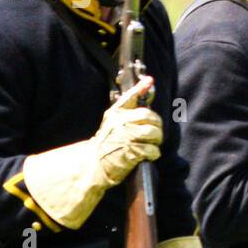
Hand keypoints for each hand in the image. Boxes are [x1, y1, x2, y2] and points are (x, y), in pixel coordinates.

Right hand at [21, 75, 161, 228]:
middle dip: (156, 126)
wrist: (92, 166)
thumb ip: (127, 110)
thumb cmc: (105, 145)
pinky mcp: (132, 152)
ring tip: (149, 145)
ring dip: (156, 140)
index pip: (130, 98)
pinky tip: (146, 156)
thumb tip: (144, 87)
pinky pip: (153, 149)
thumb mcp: (112, 124)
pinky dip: (153, 154)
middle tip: (153, 134)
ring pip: (154, 132)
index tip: (149, 81)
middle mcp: (121, 122)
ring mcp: (126, 137)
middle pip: (150, 116)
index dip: (141, 88)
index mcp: (115, 114)